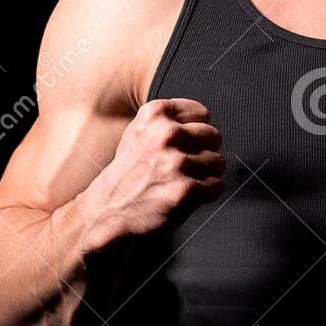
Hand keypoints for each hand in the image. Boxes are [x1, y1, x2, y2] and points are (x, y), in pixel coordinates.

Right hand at [78, 98, 224, 242]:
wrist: (106, 212)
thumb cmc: (126, 175)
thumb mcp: (138, 134)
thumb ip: (168, 122)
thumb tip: (205, 123)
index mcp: (155, 115)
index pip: (202, 113)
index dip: (196, 133)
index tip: (184, 146)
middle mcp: (167, 134)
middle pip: (214, 136)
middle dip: (205, 153)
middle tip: (184, 168)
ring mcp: (177, 162)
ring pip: (219, 162)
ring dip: (206, 175)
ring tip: (181, 183)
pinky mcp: (186, 189)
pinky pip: (217, 186)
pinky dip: (206, 194)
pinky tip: (184, 197)